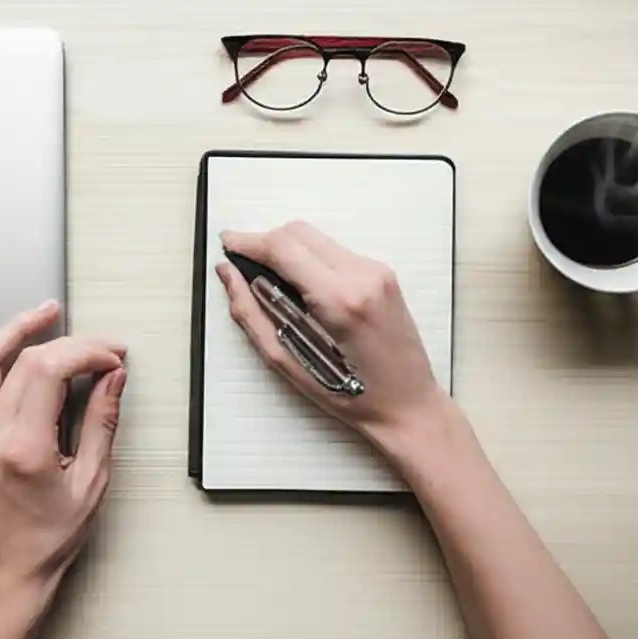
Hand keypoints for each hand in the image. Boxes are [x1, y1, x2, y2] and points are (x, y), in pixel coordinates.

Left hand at [0, 301, 127, 638]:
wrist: (6, 570)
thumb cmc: (48, 538)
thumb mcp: (90, 483)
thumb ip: (101, 424)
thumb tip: (113, 378)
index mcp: (23, 448)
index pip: (51, 370)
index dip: (87, 352)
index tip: (112, 359)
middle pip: (25, 361)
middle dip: (70, 344)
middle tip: (101, 348)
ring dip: (17, 330)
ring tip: (46, 312)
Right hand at [217, 222, 449, 449]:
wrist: (409, 405)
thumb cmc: (355, 398)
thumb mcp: (290, 363)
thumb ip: (251, 315)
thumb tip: (229, 276)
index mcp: (340, 300)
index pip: (283, 248)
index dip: (248, 241)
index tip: (228, 243)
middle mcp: (363, 276)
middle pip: (299, 232)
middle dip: (265, 242)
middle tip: (243, 263)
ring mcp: (378, 272)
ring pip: (317, 238)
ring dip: (288, 250)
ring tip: (272, 283)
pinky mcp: (383, 274)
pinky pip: (335, 252)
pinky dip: (310, 261)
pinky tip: (303, 290)